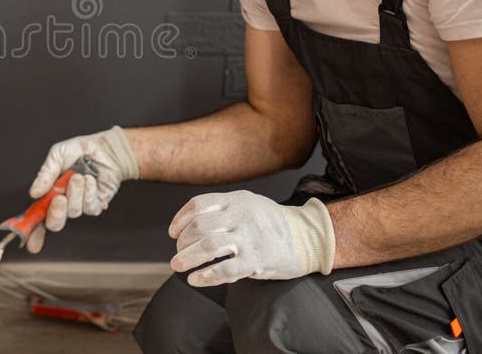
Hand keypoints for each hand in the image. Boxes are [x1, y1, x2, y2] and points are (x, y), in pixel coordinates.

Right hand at [25, 125, 138, 253]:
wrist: (104, 148)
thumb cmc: (79, 151)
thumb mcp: (57, 155)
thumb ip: (46, 174)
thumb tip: (34, 192)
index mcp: (48, 193)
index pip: (37, 217)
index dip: (31, 232)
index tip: (26, 240)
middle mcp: (63, 203)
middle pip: (55, 223)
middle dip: (55, 214)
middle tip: (59, 198)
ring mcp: (79, 205)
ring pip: (74, 211)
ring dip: (75, 193)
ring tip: (78, 176)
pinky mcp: (95, 205)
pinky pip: (90, 207)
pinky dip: (89, 192)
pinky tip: (90, 179)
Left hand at [168, 190, 334, 286]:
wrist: (308, 237)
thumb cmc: (272, 222)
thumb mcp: (248, 203)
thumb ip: (223, 208)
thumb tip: (191, 222)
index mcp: (235, 201)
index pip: (198, 205)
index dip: (181, 219)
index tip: (173, 232)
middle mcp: (240, 217)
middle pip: (199, 227)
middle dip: (183, 242)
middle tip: (178, 252)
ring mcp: (248, 239)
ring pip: (208, 248)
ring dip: (187, 258)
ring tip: (178, 265)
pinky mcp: (256, 261)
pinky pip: (224, 270)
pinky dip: (205, 276)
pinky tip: (195, 279)